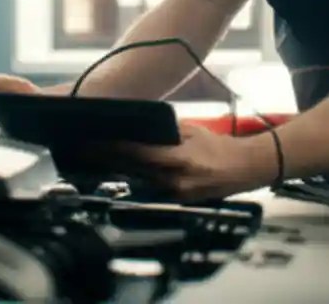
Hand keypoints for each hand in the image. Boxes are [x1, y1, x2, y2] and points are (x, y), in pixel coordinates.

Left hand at [105, 123, 277, 200]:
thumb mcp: (192, 131)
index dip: (114, 148)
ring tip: (96, 159)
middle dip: (109, 160)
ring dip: (120, 170)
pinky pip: (151, 190)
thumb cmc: (218, 146)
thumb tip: (138, 127)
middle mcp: (176, 180)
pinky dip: (138, 179)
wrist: (244, 168)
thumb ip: (165, 132)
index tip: (93, 141)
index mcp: (181, 158)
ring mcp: (177, 194)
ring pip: (140, 181)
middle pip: (134, 170)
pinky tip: (123, 172)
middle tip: (84, 150)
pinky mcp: (178, 202)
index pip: (139, 153)